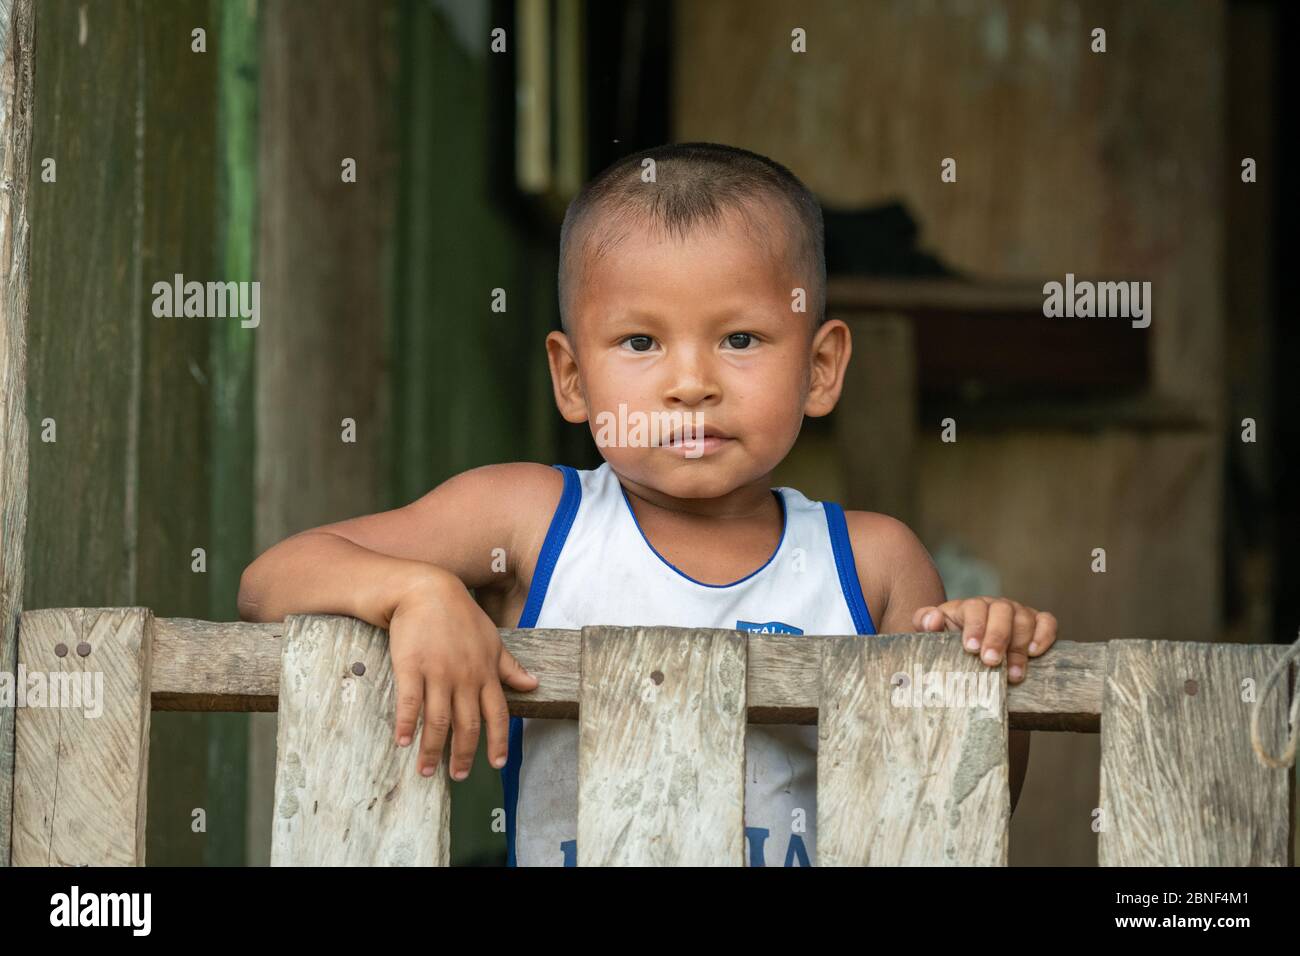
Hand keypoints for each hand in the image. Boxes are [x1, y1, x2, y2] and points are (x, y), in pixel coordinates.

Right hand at [387, 568, 538, 779]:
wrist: (425, 591)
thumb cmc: (459, 616)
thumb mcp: (492, 639)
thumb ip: (510, 666)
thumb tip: (534, 684)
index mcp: (486, 672)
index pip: (498, 714)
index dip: (498, 741)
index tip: (496, 764)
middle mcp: (465, 677)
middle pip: (467, 725)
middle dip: (464, 755)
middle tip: (458, 776)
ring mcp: (438, 673)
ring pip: (439, 720)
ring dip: (433, 749)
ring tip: (426, 771)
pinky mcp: (411, 667)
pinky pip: (410, 702)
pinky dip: (407, 725)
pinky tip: (402, 742)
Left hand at [912, 597, 1056, 683]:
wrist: (972, 652)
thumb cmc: (952, 643)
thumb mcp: (934, 634)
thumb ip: (926, 623)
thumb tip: (932, 619)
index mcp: (970, 607)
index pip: (974, 608)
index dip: (975, 626)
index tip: (971, 648)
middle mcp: (996, 606)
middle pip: (1002, 611)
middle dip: (997, 637)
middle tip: (990, 661)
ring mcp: (1018, 613)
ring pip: (1025, 619)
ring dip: (1019, 646)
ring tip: (1013, 674)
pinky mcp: (1037, 622)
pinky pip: (1047, 621)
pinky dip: (1045, 634)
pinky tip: (1036, 653)